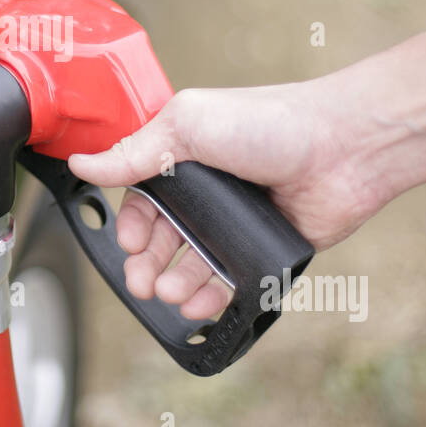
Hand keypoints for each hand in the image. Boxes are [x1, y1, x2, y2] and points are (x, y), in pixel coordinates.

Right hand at [67, 82, 386, 318]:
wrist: (344, 149)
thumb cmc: (271, 122)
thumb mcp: (188, 125)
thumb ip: (133, 151)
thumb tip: (82, 162)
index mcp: (183, 155)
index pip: (141, 198)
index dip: (131, 225)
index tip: (130, 243)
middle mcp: (208, 190)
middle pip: (162, 239)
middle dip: (146, 265)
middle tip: (142, 282)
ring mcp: (235, 222)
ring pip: (192, 266)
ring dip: (176, 284)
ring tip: (174, 293)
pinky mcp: (264, 250)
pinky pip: (231, 283)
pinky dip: (211, 297)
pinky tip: (201, 304)